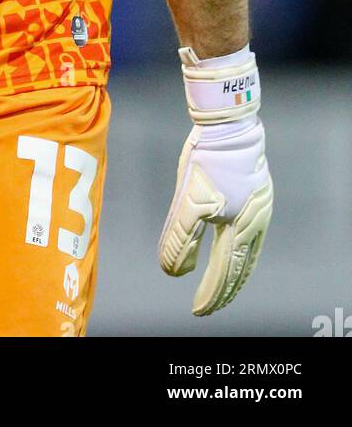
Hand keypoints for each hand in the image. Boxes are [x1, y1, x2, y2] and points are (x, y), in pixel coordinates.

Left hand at [158, 114, 272, 314]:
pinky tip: (234, 247)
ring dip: (235, 272)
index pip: (225, 273)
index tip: (197, 310)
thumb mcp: (188, 200)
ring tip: (223, 285)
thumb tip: (173, 272)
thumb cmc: (208, 160)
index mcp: (240, 228)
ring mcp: (261, 208)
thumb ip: (180, 239)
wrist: (230, 123)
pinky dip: (242, 250)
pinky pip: (253, 234)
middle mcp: (256, 223)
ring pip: (249, 252)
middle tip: (208, 306)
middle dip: (224, 290)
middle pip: (241, 267)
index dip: (211, 294)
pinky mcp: (258, 193)